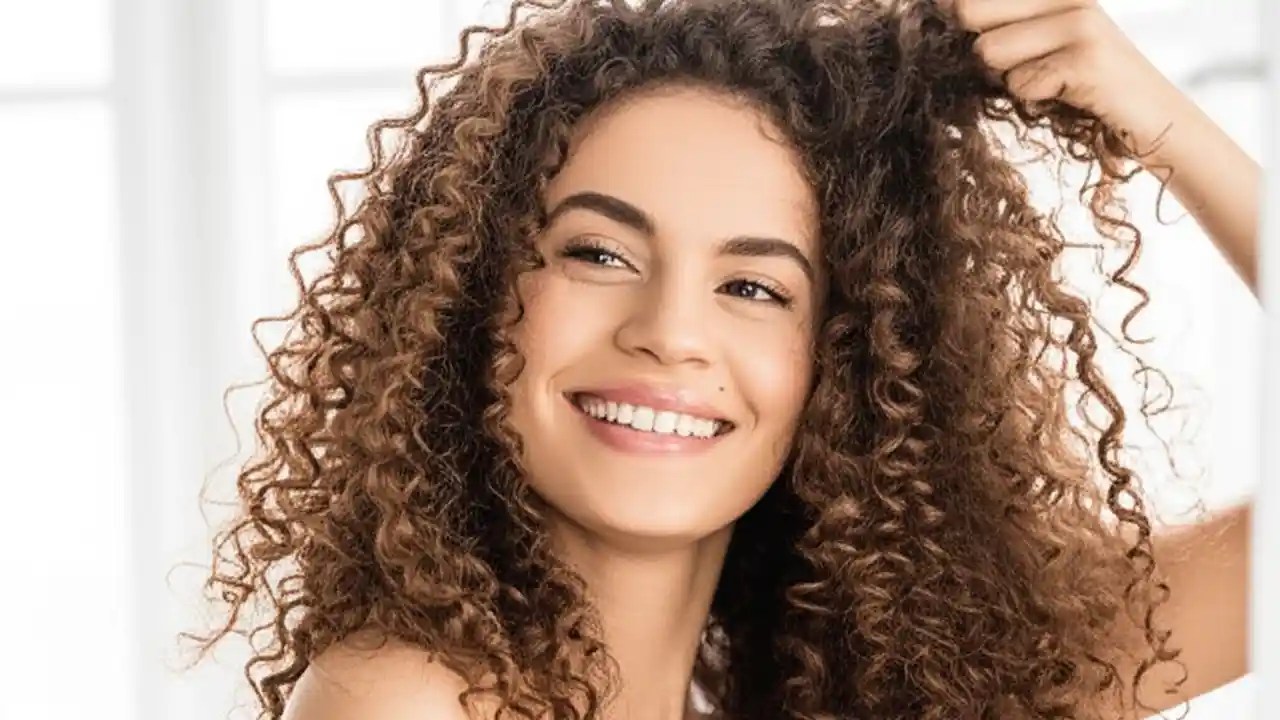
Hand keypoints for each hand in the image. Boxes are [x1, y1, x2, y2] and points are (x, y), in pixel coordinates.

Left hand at [942, 0, 1182, 152]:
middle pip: (967, 10)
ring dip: (1009, 78)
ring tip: (1048, 80)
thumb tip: (941, 6)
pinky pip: (1017, 83)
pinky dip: (1033, 99)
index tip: (953, 19)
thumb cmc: (1080, 84)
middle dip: (980, 49)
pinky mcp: (1085, 57)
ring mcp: (1079, 21)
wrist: (1150, 118)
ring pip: (987, 51)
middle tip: (1022, 64)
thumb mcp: (1036, 43)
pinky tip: (1064, 95)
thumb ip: (996, 23)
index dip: (953, 9)